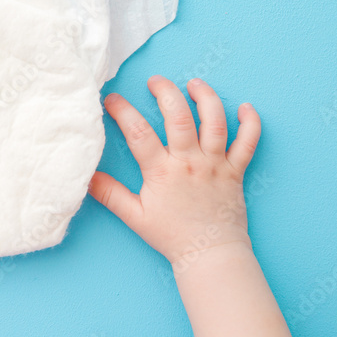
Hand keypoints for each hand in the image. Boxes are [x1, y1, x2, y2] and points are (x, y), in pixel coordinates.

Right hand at [88, 76, 260, 264]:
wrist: (210, 255)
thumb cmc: (172, 236)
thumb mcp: (134, 217)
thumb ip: (109, 194)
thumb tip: (86, 176)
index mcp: (162, 172)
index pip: (138, 132)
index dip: (122, 111)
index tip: (111, 99)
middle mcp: (189, 162)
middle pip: (178, 117)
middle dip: (165, 92)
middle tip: (155, 82)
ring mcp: (215, 164)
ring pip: (214, 121)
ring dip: (205, 97)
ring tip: (194, 84)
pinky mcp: (236, 171)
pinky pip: (248, 142)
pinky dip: (250, 123)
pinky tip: (245, 107)